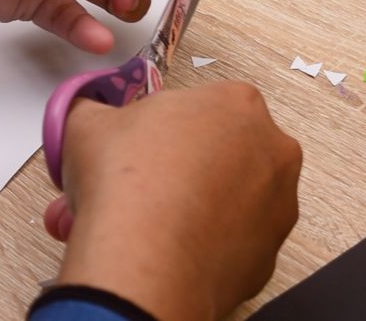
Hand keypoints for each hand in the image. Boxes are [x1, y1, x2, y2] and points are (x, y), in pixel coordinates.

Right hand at [44, 82, 301, 319]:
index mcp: (237, 103)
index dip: (165, 129)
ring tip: (152, 221)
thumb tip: (87, 113)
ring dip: (199, 205)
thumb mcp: (87, 124)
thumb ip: (93, 109)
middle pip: (224, 151)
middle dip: (185, 167)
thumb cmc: (128, 186)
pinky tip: (171, 249)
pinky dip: (207, 244)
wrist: (143, 262)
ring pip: (234, 199)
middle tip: (143, 186)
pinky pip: (235, 242)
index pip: (201, 108)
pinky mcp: (271, 254)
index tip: (141, 148)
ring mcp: (278, 205)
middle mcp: (272, 150)